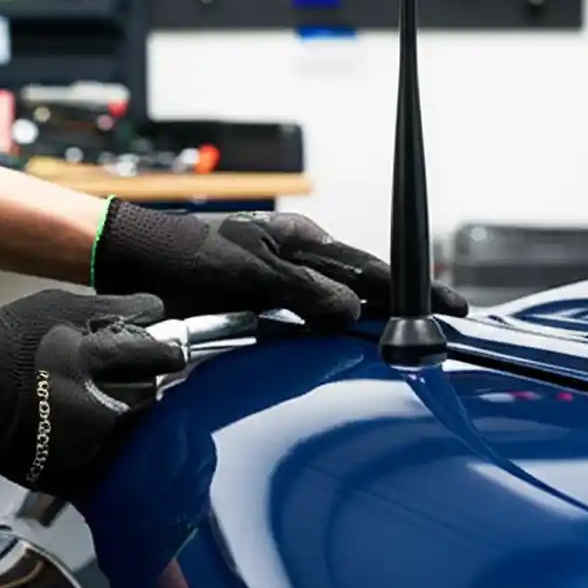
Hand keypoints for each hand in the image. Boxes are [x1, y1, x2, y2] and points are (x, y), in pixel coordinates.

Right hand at [0, 290, 185, 499]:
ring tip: (102, 404)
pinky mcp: (73, 474)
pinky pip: (113, 466)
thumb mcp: (49, 306)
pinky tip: (94, 437)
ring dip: (129, 415)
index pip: (159, 352)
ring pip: (136, 429)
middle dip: (145, 383)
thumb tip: (152, 311)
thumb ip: (106, 310)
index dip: (166, 348)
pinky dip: (112, 453)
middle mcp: (98, 403)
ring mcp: (88, 443)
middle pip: (151, 392)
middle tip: (128, 375)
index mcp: (94, 357)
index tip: (165, 348)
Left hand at [92, 200, 468, 329]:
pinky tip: (341, 346)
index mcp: (302, 240)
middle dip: (402, 305)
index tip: (452, 306)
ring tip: (405, 339)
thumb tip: (352, 312)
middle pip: (361, 284)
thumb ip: (303, 293)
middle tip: (444, 325)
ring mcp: (279, 278)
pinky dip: (331, 332)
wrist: (134, 259)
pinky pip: (307, 318)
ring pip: (337, 302)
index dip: (412, 289)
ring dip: (370, 319)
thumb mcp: (250, 273)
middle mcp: (296, 256)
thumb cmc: (187, 255)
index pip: (371, 269)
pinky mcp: (259, 300)